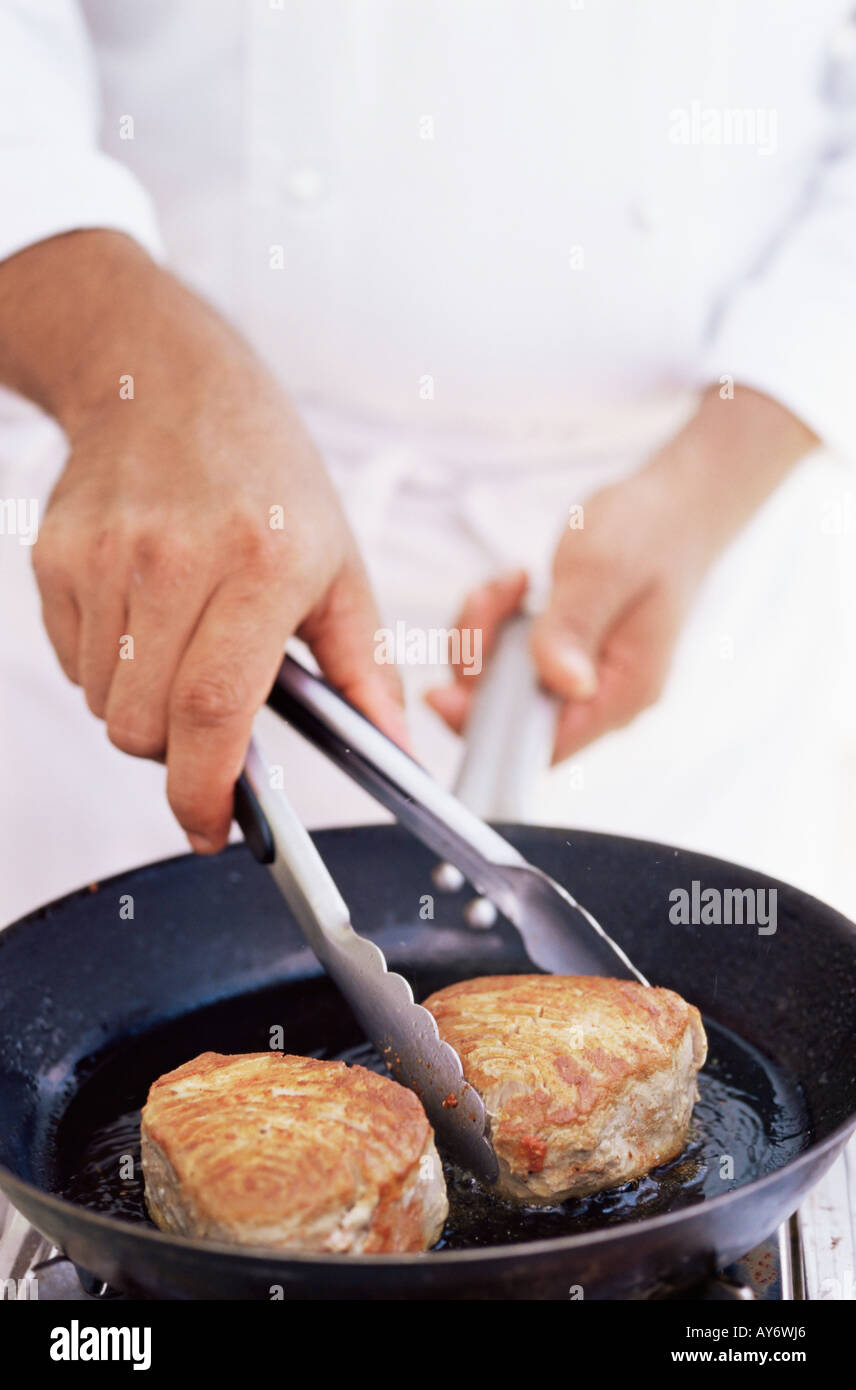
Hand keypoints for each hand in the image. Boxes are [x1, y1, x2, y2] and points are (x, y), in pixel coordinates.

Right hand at [0, 232, 404, 850]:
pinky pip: (72, 662)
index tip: (211, 827)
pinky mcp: (55, 555)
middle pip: (146, 724)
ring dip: (142, 706)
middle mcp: (178, 556)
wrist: (164, 378)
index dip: (205, 789)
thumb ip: (367, 670)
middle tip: (210, 723)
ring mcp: (106, 554)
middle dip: (177, 753)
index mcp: (263, 562)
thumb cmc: (266, 472)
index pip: (216, 707)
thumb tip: (395, 754)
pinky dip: (107, 667)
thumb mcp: (340, 561)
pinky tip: (142, 614)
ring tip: (181, 646)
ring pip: (104, 703)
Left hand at [427, 385, 816, 761]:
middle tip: (491, 598)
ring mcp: (582, 677)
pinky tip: (516, 585)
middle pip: (511, 717)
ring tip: (511, 582)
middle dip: (481, 661)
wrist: (675, 505)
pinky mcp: (565, 655)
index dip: (487, 729)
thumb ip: (574, 627)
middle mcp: (602, 696)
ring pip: (501, 684)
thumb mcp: (604, 570)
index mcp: (624, 691)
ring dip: (486, 632)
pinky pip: (508, 657)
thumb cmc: (652, 532)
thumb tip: (562, 683)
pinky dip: (496, 622)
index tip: (443, 693)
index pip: (545, 745)